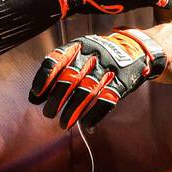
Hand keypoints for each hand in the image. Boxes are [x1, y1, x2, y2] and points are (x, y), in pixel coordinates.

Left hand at [28, 29, 166, 128]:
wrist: (137, 48)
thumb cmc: (99, 56)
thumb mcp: (81, 53)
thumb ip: (60, 71)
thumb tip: (34, 96)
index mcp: (79, 45)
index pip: (56, 59)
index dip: (44, 78)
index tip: (36, 95)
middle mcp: (93, 54)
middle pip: (70, 78)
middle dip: (57, 99)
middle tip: (49, 114)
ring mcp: (109, 67)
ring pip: (86, 91)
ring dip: (73, 110)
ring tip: (63, 123)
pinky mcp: (123, 81)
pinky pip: (107, 100)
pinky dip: (95, 115)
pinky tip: (86, 126)